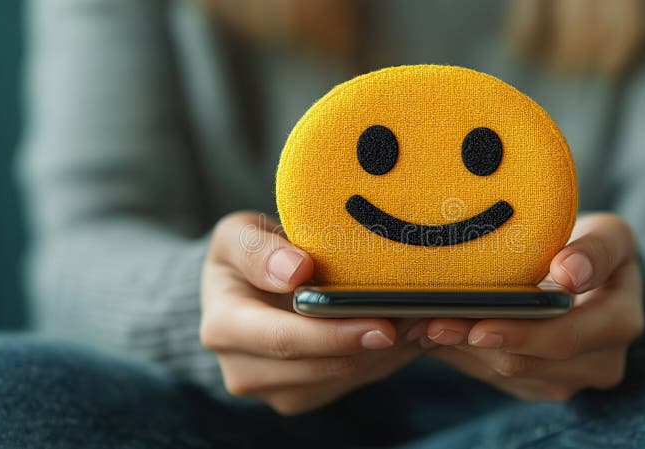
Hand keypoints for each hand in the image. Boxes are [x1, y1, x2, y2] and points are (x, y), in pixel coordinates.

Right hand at [200, 212, 425, 414]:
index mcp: (224, 328)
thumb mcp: (238, 235)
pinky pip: (351, 382)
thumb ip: (258, 249)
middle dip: (373, 344)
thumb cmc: (247, 255)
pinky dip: (382, 357)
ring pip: (344, 378)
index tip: (381, 321)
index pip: (285, 339)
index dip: (335, 334)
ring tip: (420, 318)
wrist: (243, 290)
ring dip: (385, 352)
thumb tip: (295, 270)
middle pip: (321, 366)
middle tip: (420, 318)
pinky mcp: (301, 396)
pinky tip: (404, 330)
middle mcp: (244, 370)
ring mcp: (274, 390)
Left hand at [419, 213, 643, 400]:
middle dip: (473, 341)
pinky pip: (492, 375)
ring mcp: (568, 379)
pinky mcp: (538, 385)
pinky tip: (434, 331)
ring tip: (421, 323)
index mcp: (619, 323)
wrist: (587, 275)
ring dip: (460, 349)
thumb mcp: (608, 234)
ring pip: (502, 372)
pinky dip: (462, 353)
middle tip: (429, 323)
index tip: (478, 325)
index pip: (565, 337)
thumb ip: (595, 249)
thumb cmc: (594, 247)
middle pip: (526, 362)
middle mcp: (599, 363)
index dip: (520, 334)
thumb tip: (569, 274)